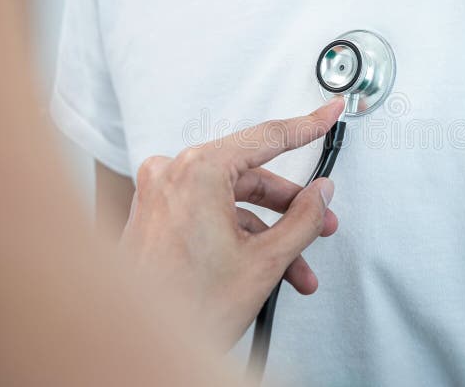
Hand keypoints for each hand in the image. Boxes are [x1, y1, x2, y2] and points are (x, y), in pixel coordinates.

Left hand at [120, 99, 344, 347]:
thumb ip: (303, 218)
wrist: (138, 351)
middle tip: (320, 221)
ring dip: (267, 233)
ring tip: (296, 266)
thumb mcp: (264, 261)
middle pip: (249, 176)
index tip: (327, 114)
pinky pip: (209, 214)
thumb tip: (320, 193)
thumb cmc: (183, 310)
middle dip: (289, 206)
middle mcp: (172, 174)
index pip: (267, 137)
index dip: (307, 126)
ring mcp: (159, 195)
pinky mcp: (155, 216)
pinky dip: (239, 237)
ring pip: (231, 201)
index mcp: (197, 170)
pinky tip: (264, 268)